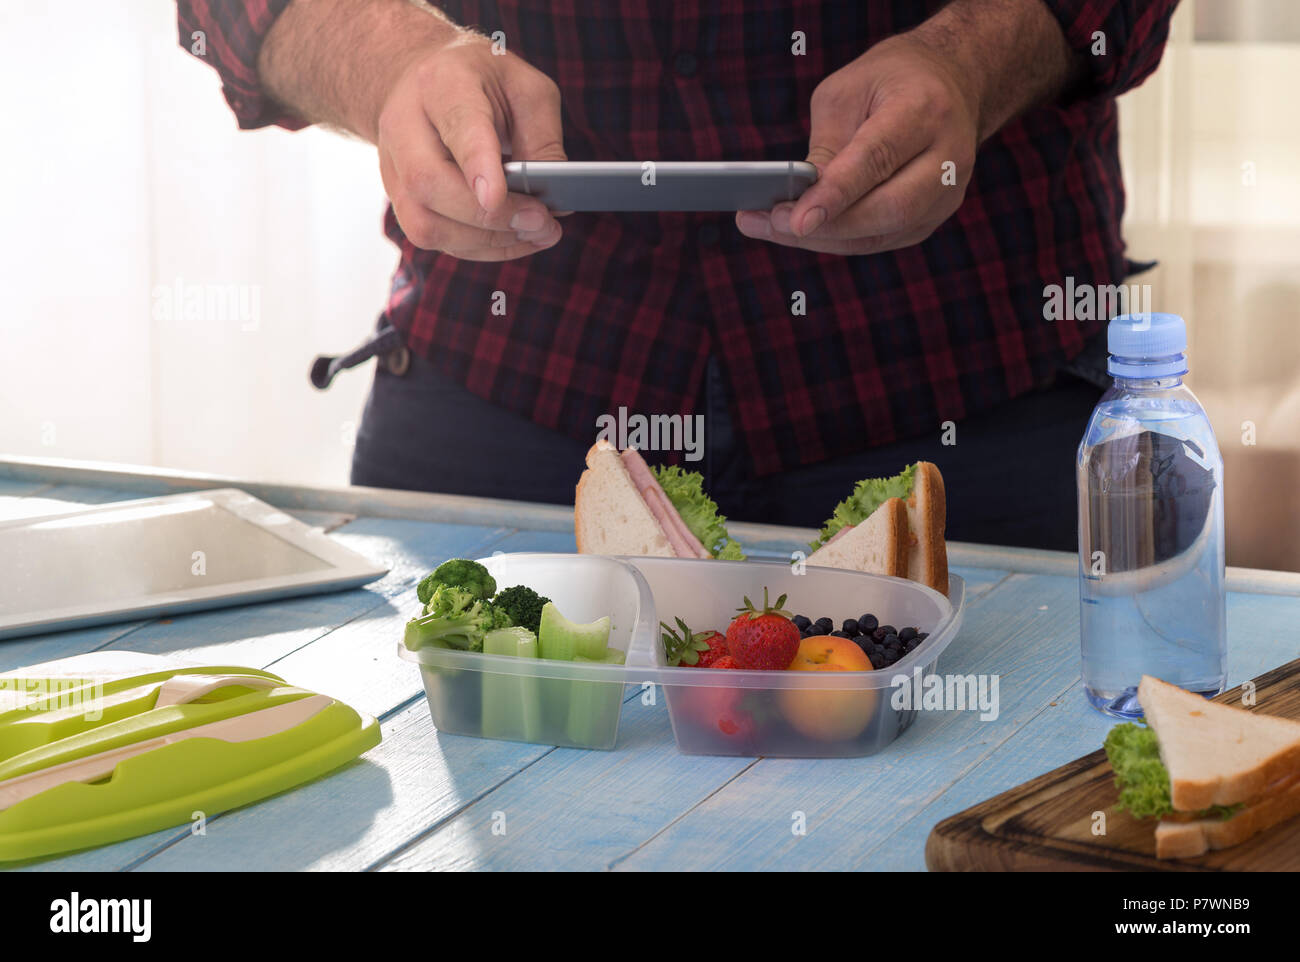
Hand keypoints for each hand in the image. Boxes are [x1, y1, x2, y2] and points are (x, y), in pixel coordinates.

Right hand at [376, 36, 566, 259]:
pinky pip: (433, 238)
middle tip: (541, 221)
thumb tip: (554, 199)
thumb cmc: (484, 85)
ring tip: (536, 234)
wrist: (423, 83)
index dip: (475, 165)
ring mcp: (394, 167)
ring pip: (425, 224)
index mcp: (442, 82)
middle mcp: (404, 125)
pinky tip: (515, 239)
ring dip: (486, 241)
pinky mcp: (399, 200)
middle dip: (488, 217)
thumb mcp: (527, 90)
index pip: (456, 126)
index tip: (496, 198)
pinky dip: (480, 248)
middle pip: (428, 183)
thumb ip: (542, 139)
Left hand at [736, 33, 978, 255]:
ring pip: (881, 234)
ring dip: (823, 238)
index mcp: (925, 109)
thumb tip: (798, 201)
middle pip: (888, 210)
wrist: (951, 81)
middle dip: (825, 226)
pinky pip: (879, 239)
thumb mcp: (846, 92)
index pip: (877, 160)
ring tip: (771, 227)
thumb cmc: (889, 82)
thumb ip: (825, 147)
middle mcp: (948, 156)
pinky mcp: (933, 217)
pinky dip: (838, 239)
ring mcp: (947, 193)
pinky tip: (803, 230)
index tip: (794, 220)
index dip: (834, 195)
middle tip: (772, 223)